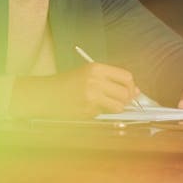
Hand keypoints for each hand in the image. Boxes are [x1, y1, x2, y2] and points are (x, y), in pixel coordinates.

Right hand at [11, 63, 139, 118]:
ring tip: (108, 105)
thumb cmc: (68, 83)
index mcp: (96, 68)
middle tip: (122, 101)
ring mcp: (92, 96)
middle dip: (127, 99)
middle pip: (125, 92)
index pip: (126, 76)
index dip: (131, 85)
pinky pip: (105, 113)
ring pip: (119, 106)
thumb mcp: (88, 73)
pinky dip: (103, 113)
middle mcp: (96, 80)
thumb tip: (135, 91)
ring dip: (117, 108)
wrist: (47, 94)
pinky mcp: (88, 109)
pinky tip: (92, 108)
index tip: (131, 91)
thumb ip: (110, 79)